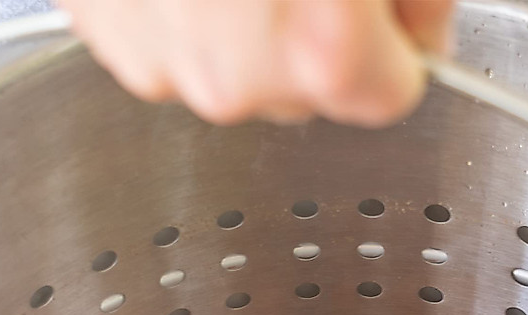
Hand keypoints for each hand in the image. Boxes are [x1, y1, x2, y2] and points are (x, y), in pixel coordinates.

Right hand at [58, 0, 454, 125]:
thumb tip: (418, 29)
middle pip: (309, 86)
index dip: (395, 35)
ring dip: (247, 14)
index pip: (391, 92)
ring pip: (238, 65)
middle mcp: (237, 79)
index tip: (384, 0)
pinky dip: (184, 2)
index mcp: (324, 51)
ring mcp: (163, 61)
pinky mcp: (109, 34)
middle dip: (314, 25)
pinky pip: (171, 38)